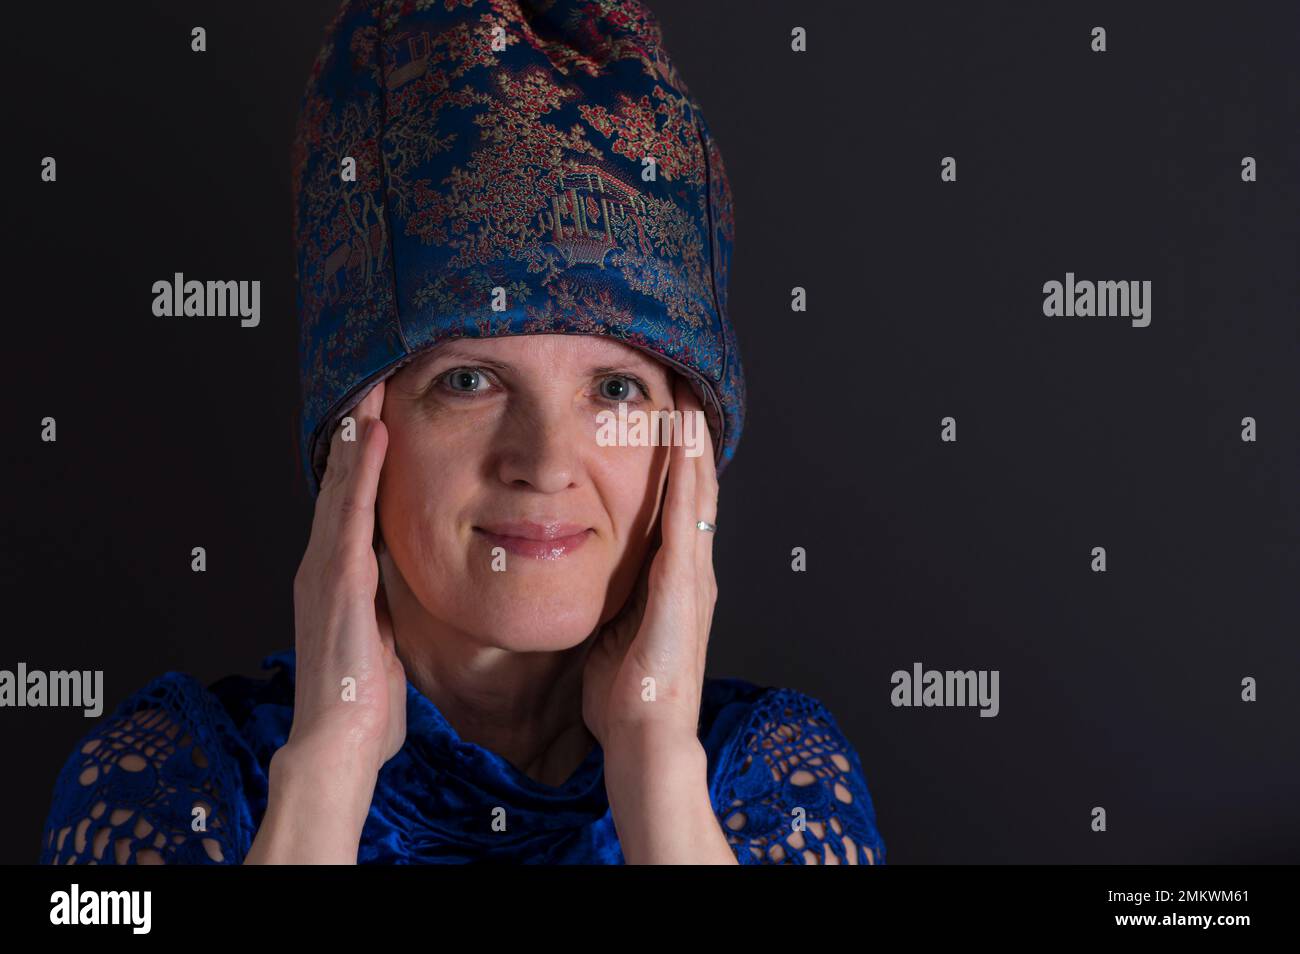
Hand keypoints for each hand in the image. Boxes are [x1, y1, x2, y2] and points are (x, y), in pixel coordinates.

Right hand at [288, 381, 406, 776]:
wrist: (340, 743)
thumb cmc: (363, 702)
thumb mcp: (379, 641)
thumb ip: (384, 608)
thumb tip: (399, 593)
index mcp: (336, 580)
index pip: (351, 505)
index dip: (361, 461)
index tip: (377, 418)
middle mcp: (323, 566)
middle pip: (340, 484)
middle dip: (354, 434)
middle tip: (370, 381)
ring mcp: (326, 570)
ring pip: (341, 486)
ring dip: (355, 435)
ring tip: (370, 388)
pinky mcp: (339, 580)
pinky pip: (352, 513)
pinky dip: (360, 470)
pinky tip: (372, 436)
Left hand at [582, 376, 719, 748]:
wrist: (644, 738)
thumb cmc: (622, 697)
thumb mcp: (611, 630)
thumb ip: (608, 596)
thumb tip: (579, 573)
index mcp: (673, 581)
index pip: (676, 505)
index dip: (674, 459)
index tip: (664, 416)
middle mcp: (691, 570)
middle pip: (695, 487)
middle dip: (690, 437)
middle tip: (684, 387)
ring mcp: (693, 574)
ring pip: (698, 490)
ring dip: (693, 440)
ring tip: (689, 395)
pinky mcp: (685, 583)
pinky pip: (688, 512)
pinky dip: (688, 470)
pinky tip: (684, 435)